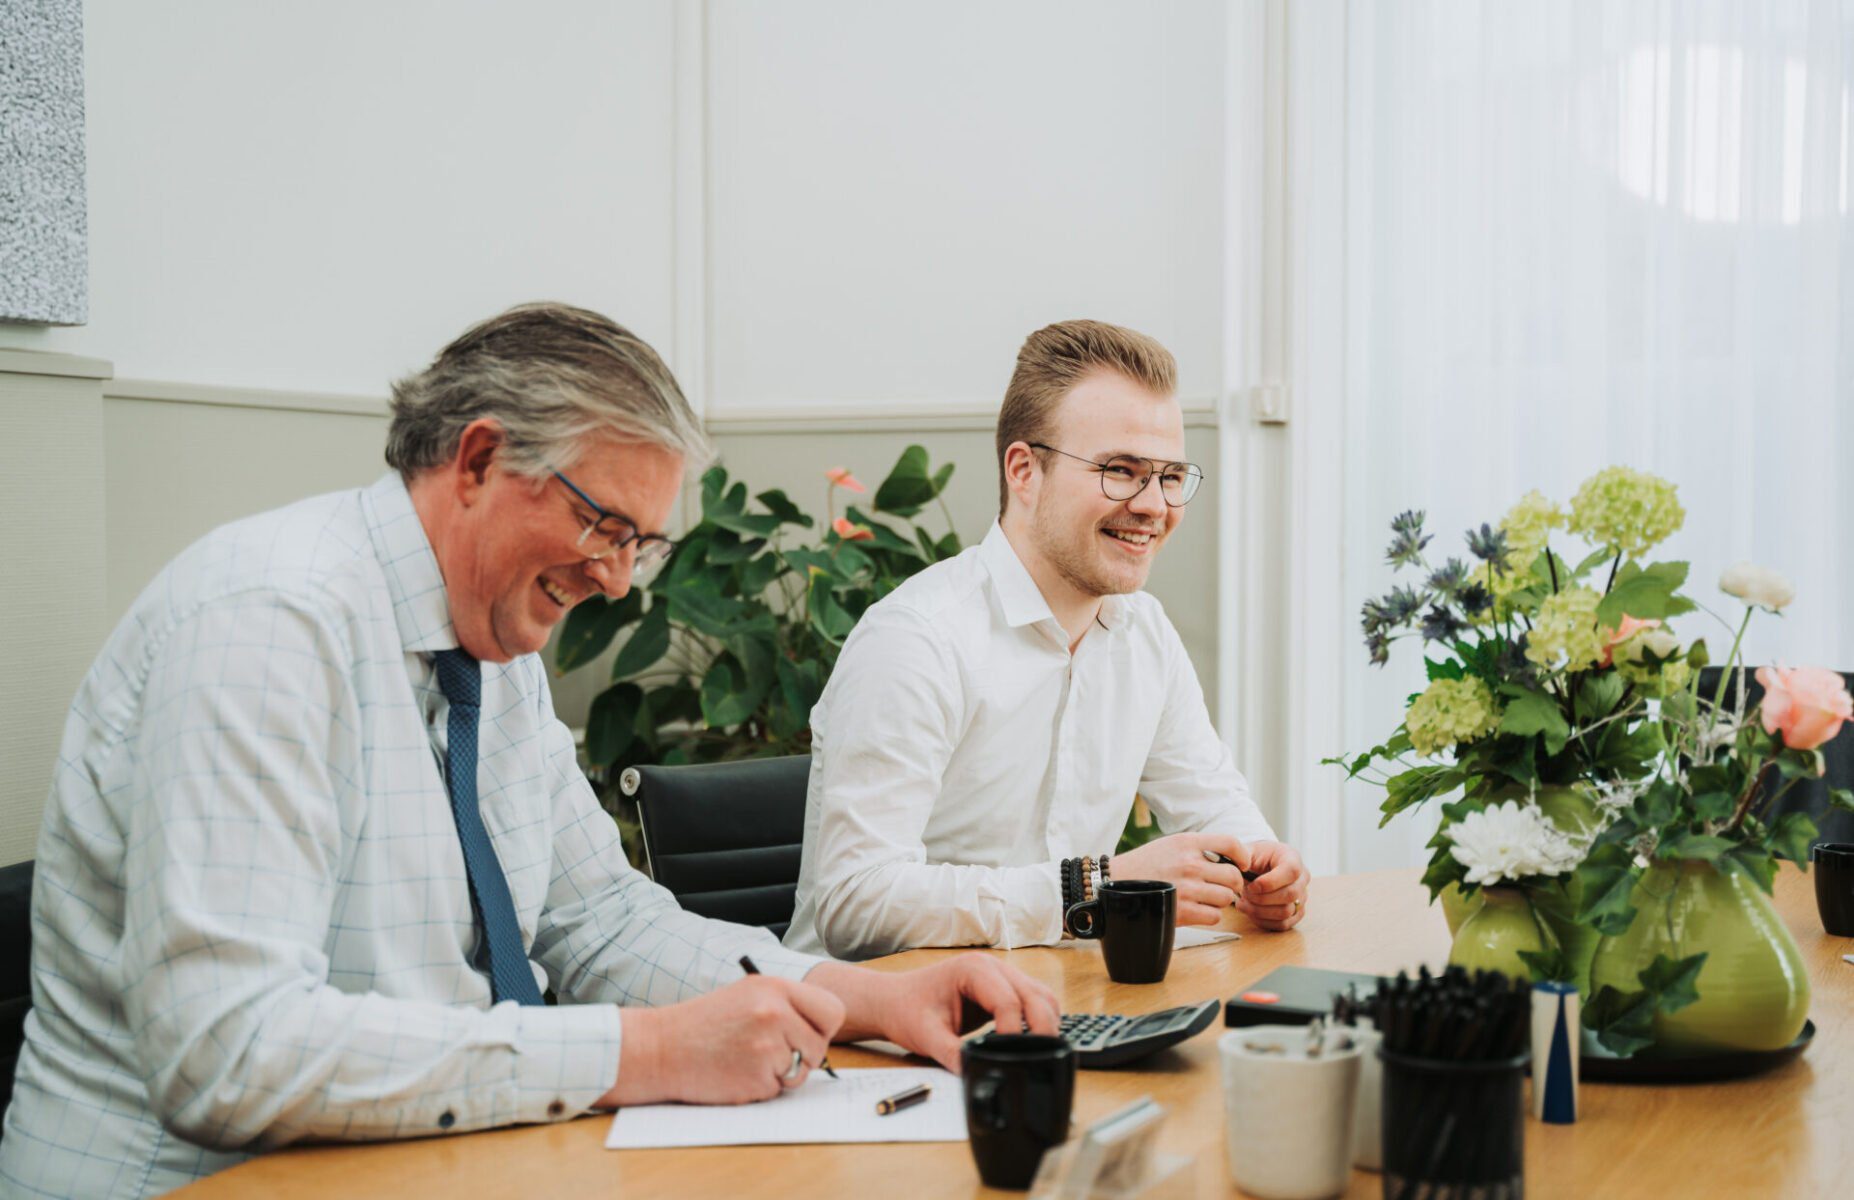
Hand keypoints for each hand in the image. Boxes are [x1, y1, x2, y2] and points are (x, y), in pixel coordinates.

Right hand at [601, 974, 844, 1106]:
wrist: (661, 1048)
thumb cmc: (705, 1023)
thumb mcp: (748, 994)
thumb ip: (786, 1005)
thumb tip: (822, 1026)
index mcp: (775, 988)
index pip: (833, 1010)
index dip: (822, 1027)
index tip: (807, 1033)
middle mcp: (774, 1014)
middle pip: (820, 1047)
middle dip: (804, 1056)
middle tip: (773, 1052)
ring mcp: (766, 1047)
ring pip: (801, 1072)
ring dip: (780, 1073)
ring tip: (746, 1058)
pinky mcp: (756, 1078)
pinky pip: (778, 1089)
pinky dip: (761, 1087)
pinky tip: (736, 1072)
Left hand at [806, 954, 1060, 1073]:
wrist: (895, 1000)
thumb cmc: (907, 1010)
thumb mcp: (926, 1036)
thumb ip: (953, 1055)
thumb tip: (977, 1076)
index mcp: (973, 970)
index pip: (1008, 1001)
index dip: (1013, 1032)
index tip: (1008, 1058)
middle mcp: (993, 967)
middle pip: (1035, 995)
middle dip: (1042, 1028)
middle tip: (1041, 1059)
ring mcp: (1002, 975)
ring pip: (1042, 996)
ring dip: (1047, 1023)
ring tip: (1042, 1053)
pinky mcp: (1005, 989)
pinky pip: (1035, 1000)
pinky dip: (1041, 1020)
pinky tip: (1034, 1042)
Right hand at [1109, 831, 1252, 924]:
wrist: (1114, 883)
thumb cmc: (1145, 865)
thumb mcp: (1171, 844)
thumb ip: (1199, 848)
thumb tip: (1231, 859)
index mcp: (1187, 843)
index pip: (1230, 843)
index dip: (1243, 855)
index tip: (1242, 864)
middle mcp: (1190, 864)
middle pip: (1233, 876)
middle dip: (1232, 884)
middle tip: (1222, 887)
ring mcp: (1187, 888)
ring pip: (1226, 898)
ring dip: (1220, 901)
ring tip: (1205, 898)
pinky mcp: (1183, 911)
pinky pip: (1214, 916)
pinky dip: (1209, 915)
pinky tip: (1197, 909)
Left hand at [1233, 840, 1309, 930]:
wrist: (1260, 867)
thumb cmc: (1256, 858)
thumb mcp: (1249, 850)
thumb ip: (1242, 855)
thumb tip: (1241, 866)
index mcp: (1292, 858)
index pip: (1292, 871)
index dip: (1270, 882)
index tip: (1252, 885)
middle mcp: (1302, 878)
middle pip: (1290, 894)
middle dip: (1262, 898)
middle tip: (1245, 893)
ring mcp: (1301, 897)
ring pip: (1286, 912)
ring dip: (1260, 910)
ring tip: (1244, 902)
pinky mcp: (1296, 913)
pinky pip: (1282, 924)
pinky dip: (1263, 920)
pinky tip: (1250, 911)